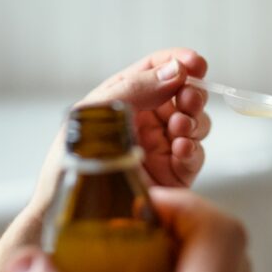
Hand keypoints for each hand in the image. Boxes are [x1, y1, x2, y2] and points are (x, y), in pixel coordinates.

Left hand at [25, 48, 210, 217]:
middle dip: (192, 93)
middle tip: (188, 99)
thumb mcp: (98, 111)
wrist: (74, 208)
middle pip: (184, 94)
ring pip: (196, 123)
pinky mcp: (174, 174)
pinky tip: (180, 149)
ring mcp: (162, 146)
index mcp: (126, 98)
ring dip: (194, 120)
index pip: (157, 69)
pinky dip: (193, 148)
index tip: (196, 64)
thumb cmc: (75, 157)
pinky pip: (195, 155)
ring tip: (179, 129)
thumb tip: (175, 71)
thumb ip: (137, 88)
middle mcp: (146, 120)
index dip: (179, 62)